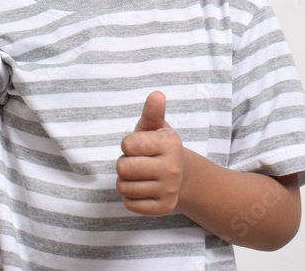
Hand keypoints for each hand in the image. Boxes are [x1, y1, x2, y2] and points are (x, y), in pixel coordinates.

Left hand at [115, 91, 184, 214]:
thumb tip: (156, 94)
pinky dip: (130, 196)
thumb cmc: (160, 146)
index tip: (140, 146)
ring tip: (140, 175)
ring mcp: (168, 191)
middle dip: (125, 163)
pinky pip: (129, 203)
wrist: (181, 175)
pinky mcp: (162, 209)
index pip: (127, 145)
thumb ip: (152, 111)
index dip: (128, 145)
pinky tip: (143, 189)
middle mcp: (172, 168)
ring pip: (123, 187)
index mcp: (170, 144)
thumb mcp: (156, 127)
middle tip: (139, 162)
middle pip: (123, 167)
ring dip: (126, 180)